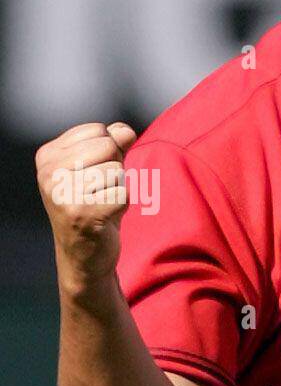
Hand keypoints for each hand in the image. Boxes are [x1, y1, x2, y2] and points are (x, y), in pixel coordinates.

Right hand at [36, 122, 138, 293]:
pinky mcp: (82, 213)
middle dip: (115, 170)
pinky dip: (122, 206)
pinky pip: (123, 193)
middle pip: (108, 147)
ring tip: (101, 205)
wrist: (85, 255)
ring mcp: (62, 193)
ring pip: (117, 171)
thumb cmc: (95, 207)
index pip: (98, 130)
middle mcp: (49, 172)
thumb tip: (126, 130)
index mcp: (48, 155)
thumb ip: (114, 145)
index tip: (92, 177)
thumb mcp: (102, 169)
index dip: (108, 153)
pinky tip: (105, 218)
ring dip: (117, 190)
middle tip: (99, 193)